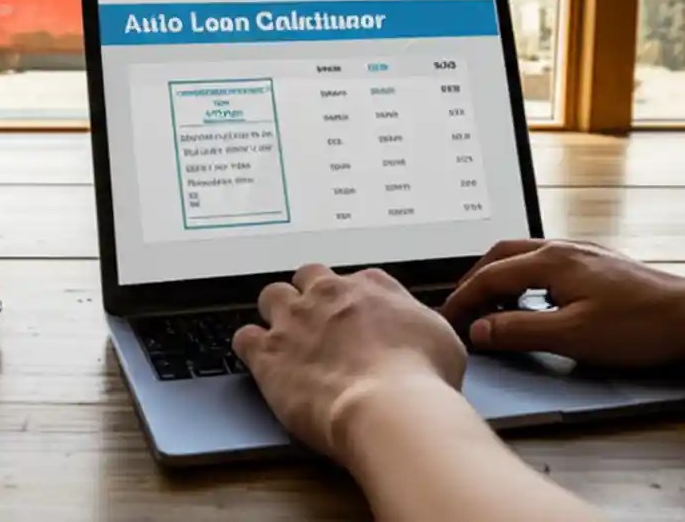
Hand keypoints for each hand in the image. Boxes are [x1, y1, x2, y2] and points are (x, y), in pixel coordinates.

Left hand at [232, 264, 466, 462]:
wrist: (390, 407)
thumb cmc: (422, 378)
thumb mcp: (441, 337)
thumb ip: (417, 322)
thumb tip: (416, 327)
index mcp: (371, 286)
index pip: (354, 279)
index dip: (353, 300)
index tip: (356, 318)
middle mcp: (328, 294)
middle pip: (307, 277)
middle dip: (309, 295)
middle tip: (317, 323)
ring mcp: (294, 321)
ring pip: (271, 296)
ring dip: (276, 314)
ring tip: (286, 338)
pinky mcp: (268, 353)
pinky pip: (244, 337)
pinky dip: (250, 346)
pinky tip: (259, 360)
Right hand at [439, 239, 684, 366]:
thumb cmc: (639, 327)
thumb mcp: (570, 335)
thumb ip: (518, 331)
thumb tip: (479, 329)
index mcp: (551, 260)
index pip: (490, 276)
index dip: (464, 298)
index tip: (448, 318)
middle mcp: (564, 249)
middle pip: (502, 255)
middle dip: (475, 279)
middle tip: (461, 306)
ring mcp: (583, 254)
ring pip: (525, 256)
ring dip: (500, 277)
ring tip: (489, 304)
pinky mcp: (599, 266)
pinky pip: (546, 263)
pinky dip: (524, 279)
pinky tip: (533, 300)